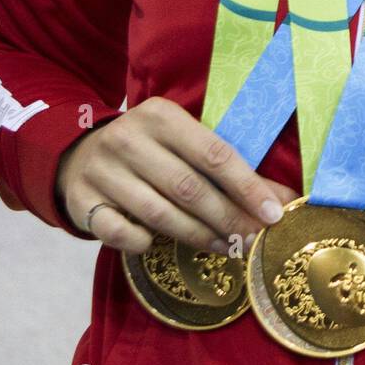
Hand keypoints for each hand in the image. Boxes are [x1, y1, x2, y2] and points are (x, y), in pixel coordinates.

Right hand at [55, 96, 296, 255]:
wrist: (81, 156)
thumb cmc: (151, 151)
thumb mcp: (185, 144)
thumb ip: (229, 170)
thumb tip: (283, 199)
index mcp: (161, 116)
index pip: (214, 153)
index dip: (247, 187)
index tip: (273, 214)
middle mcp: (129, 139)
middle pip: (189, 188)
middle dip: (228, 219)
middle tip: (253, 241)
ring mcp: (102, 171)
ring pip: (159, 214)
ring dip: (199, 236)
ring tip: (227, 248)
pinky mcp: (82, 202)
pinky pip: (121, 233)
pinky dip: (144, 242)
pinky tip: (160, 245)